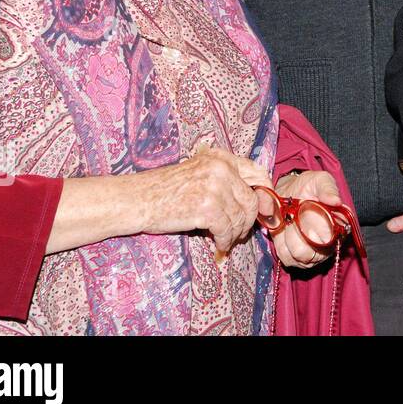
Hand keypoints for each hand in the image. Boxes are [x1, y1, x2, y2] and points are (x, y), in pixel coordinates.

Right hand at [136, 145, 270, 254]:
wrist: (137, 199)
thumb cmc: (165, 190)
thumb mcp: (199, 173)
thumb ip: (225, 180)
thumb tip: (257, 201)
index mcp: (220, 158)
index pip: (257, 172)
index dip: (265, 192)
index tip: (265, 209)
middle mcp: (221, 169)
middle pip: (252, 199)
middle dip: (249, 220)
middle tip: (240, 233)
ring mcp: (215, 187)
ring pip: (241, 217)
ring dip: (235, 233)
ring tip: (226, 240)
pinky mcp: (207, 208)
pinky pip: (227, 230)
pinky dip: (224, 242)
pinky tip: (218, 246)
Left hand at [264, 170, 342, 268]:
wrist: (289, 193)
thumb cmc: (308, 187)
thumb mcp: (320, 180)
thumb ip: (328, 188)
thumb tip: (336, 201)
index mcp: (340, 224)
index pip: (331, 237)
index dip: (316, 227)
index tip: (305, 211)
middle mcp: (330, 243)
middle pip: (313, 252)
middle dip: (298, 233)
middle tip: (294, 216)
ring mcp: (314, 254)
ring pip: (298, 256)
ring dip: (288, 238)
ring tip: (289, 222)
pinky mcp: (297, 259)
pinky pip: (287, 258)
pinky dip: (281, 245)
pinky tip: (284, 232)